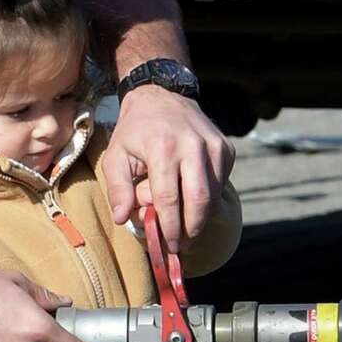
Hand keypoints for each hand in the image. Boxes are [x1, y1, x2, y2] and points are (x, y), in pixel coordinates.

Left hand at [103, 86, 235, 250]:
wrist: (161, 95)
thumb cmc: (135, 131)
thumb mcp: (116, 156)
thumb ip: (118, 189)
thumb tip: (123, 220)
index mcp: (162, 147)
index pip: (169, 198)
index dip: (169, 226)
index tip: (168, 246)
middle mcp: (193, 145)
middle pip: (200, 200)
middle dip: (192, 229)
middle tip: (183, 245)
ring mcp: (213, 145)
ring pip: (214, 194)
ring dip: (201, 216)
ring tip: (185, 227)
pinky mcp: (226, 147)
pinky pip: (221, 182)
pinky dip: (209, 198)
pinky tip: (193, 200)